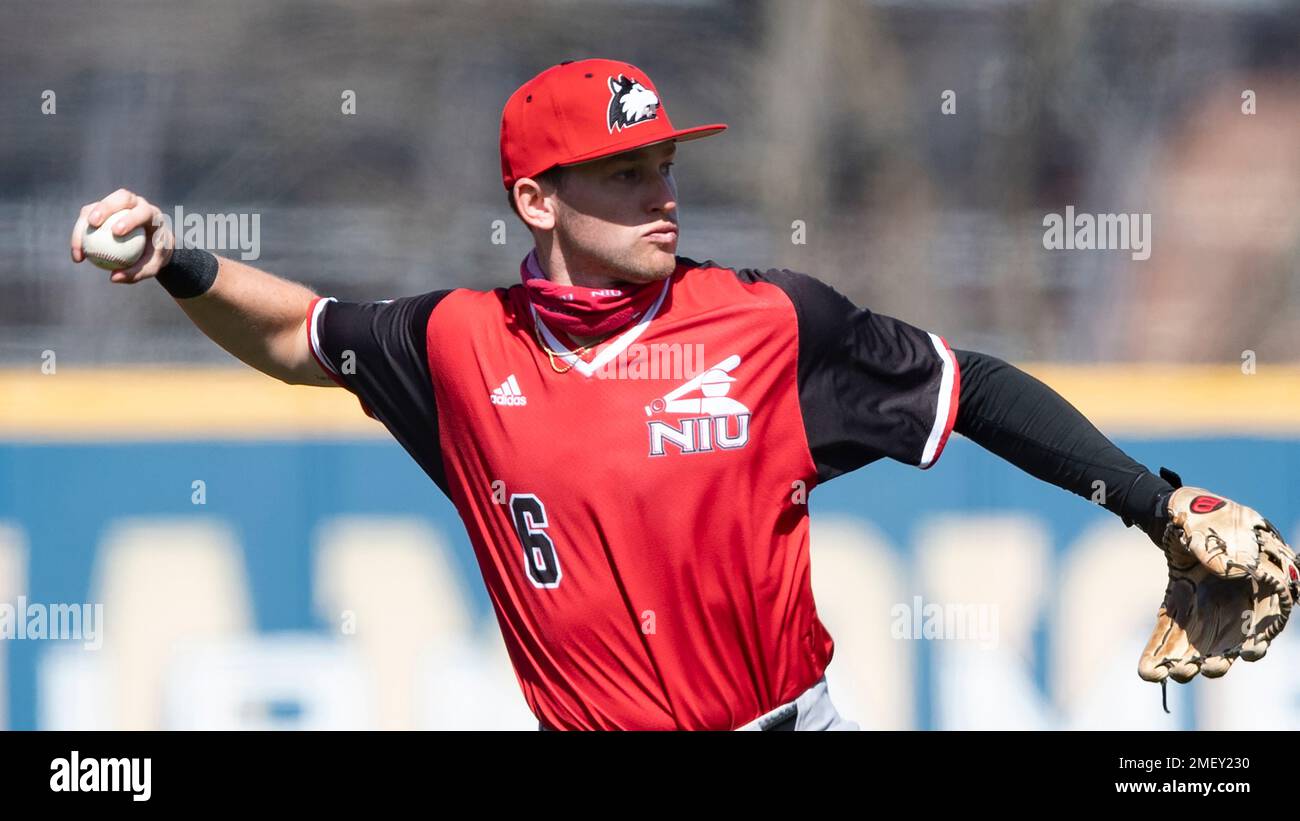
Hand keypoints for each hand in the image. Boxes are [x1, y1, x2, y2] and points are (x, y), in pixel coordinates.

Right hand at [70, 188, 174, 283]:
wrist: (153, 247)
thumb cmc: (154, 257)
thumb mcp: (151, 268)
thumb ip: (136, 273)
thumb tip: (113, 278)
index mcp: (152, 214)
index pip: (142, 211)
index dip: (129, 218)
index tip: (116, 232)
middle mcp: (136, 204)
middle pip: (121, 197)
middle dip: (105, 207)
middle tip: (93, 223)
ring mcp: (119, 205)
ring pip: (99, 205)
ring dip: (85, 221)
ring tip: (78, 244)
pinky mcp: (104, 210)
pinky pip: (88, 217)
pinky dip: (81, 232)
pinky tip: (77, 253)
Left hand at [1139, 485, 1298, 683]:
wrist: (1171, 510)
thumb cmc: (1205, 513)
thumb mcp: (1216, 522)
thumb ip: (1225, 544)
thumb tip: (1233, 571)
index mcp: (1261, 578)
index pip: (1270, 613)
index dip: (1263, 634)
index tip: (1252, 651)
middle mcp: (1238, 601)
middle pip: (1236, 639)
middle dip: (1223, 658)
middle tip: (1209, 669)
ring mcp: (1209, 608)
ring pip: (1204, 644)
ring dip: (1190, 663)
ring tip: (1172, 674)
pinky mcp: (1182, 610)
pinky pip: (1172, 634)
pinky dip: (1159, 653)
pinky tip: (1148, 671)